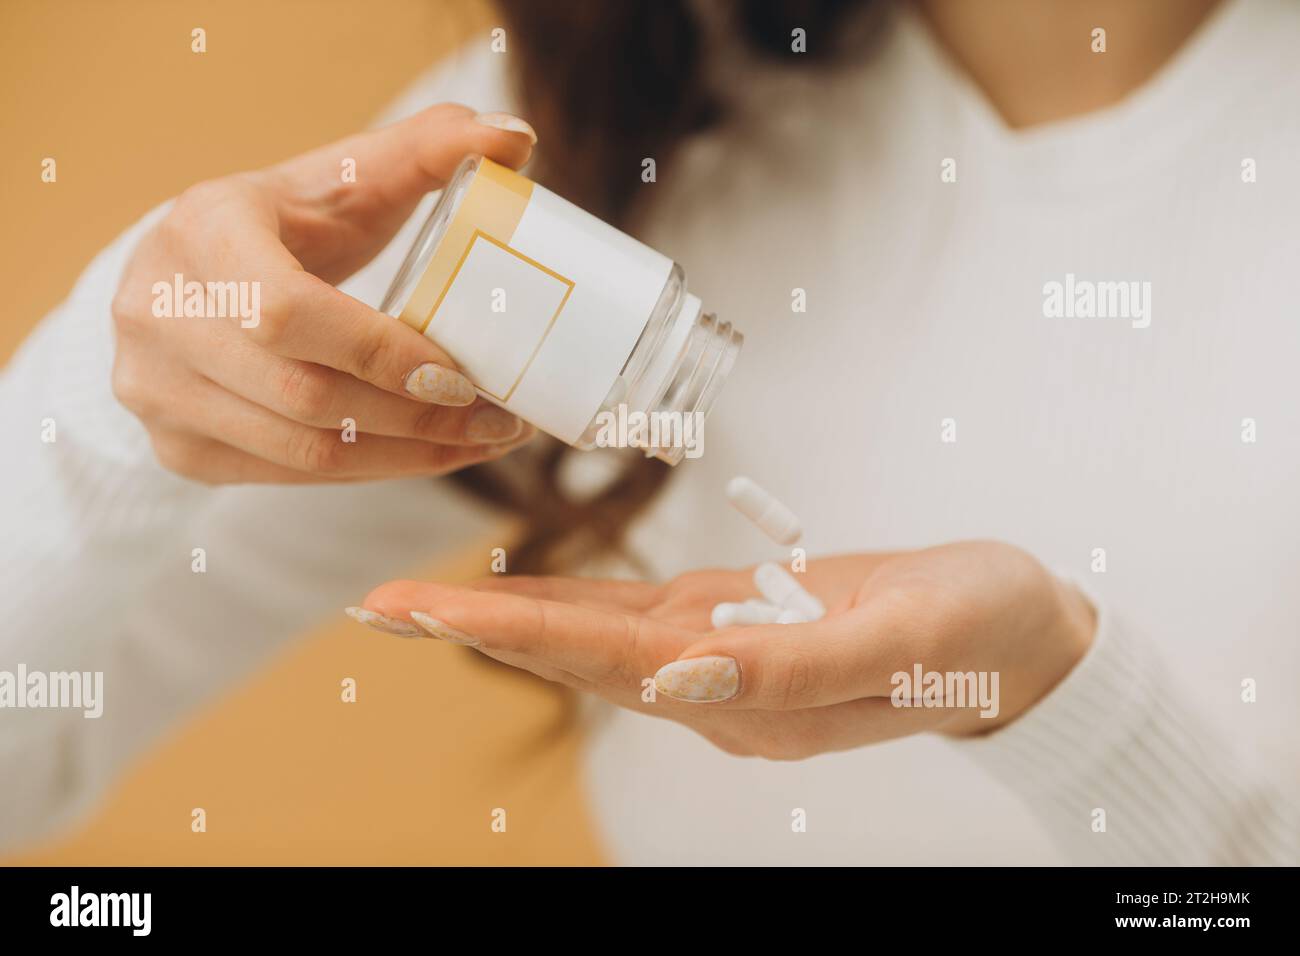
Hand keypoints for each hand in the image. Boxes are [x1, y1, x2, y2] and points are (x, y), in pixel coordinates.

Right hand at [111, 105, 538, 483]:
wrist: (191, 277)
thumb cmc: (286, 224)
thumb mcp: (345, 176)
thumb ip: (429, 147)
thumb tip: (517, 137)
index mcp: (201, 231)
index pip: (287, 310)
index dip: (381, 354)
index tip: (466, 377)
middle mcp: (157, 315)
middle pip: (303, 394)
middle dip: (417, 418)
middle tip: (500, 420)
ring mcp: (157, 391)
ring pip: (302, 451)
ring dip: (408, 457)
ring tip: (482, 442)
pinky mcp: (177, 448)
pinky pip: (291, 476)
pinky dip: (371, 472)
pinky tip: (428, 455)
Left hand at [351, 541, 1096, 758]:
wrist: (1024, 638)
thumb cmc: (978, 629)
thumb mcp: (901, 637)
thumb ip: (790, 667)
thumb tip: (679, 676)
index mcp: (749, 699)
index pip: (604, 661)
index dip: (510, 630)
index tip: (423, 611)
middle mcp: (719, 690)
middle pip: (577, 655)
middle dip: (477, 628)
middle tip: (383, 607)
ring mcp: (727, 660)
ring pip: (595, 639)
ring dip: (507, 617)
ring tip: (426, 601)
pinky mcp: (744, 626)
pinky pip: (639, 617)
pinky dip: (571, 603)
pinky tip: (523, 593)